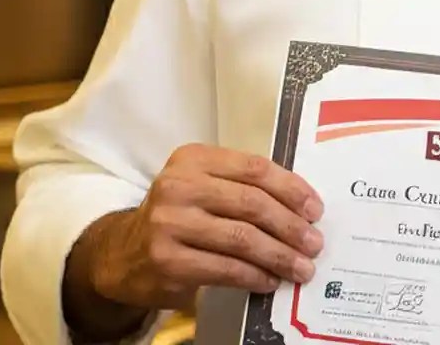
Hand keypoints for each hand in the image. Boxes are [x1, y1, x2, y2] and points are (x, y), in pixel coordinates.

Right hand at [63, 144, 324, 335]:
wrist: (124, 253)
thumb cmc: (179, 216)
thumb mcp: (203, 186)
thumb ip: (243, 187)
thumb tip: (303, 207)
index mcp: (193, 159)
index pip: (255, 169)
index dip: (291, 189)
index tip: (315, 209)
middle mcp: (178, 186)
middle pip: (252, 204)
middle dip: (291, 226)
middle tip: (315, 243)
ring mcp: (169, 223)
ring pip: (242, 239)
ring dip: (279, 255)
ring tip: (301, 267)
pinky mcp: (167, 260)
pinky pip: (225, 268)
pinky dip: (255, 276)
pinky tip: (270, 280)